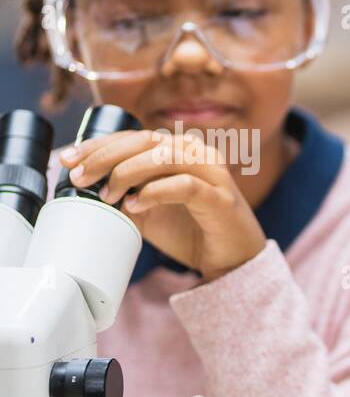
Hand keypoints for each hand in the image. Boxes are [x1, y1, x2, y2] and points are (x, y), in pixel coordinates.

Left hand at [59, 129, 266, 282]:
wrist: (233, 261)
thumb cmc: (193, 232)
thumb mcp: (148, 210)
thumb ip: (124, 194)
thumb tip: (86, 187)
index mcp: (181, 151)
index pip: (134, 136)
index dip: (98, 144)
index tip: (68, 159)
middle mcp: (198, 154)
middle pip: (146, 140)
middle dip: (106, 156)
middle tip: (80, 177)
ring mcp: (212, 174)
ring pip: (164, 156)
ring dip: (127, 172)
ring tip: (108, 195)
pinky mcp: (220, 198)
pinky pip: (184, 185)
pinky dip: (154, 193)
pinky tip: (136, 205)